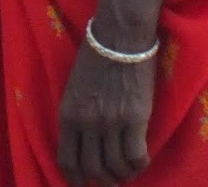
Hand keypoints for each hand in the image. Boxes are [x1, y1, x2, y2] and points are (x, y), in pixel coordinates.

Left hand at [56, 38, 154, 184]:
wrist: (119, 36)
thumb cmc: (96, 56)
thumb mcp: (74, 87)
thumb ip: (78, 115)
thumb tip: (85, 142)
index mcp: (67, 113)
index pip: (67, 159)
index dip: (75, 178)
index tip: (83, 185)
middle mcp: (86, 122)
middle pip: (92, 168)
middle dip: (101, 181)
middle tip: (110, 182)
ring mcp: (111, 121)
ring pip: (115, 167)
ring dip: (122, 176)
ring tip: (127, 173)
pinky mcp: (135, 118)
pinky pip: (136, 156)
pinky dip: (138, 165)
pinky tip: (140, 161)